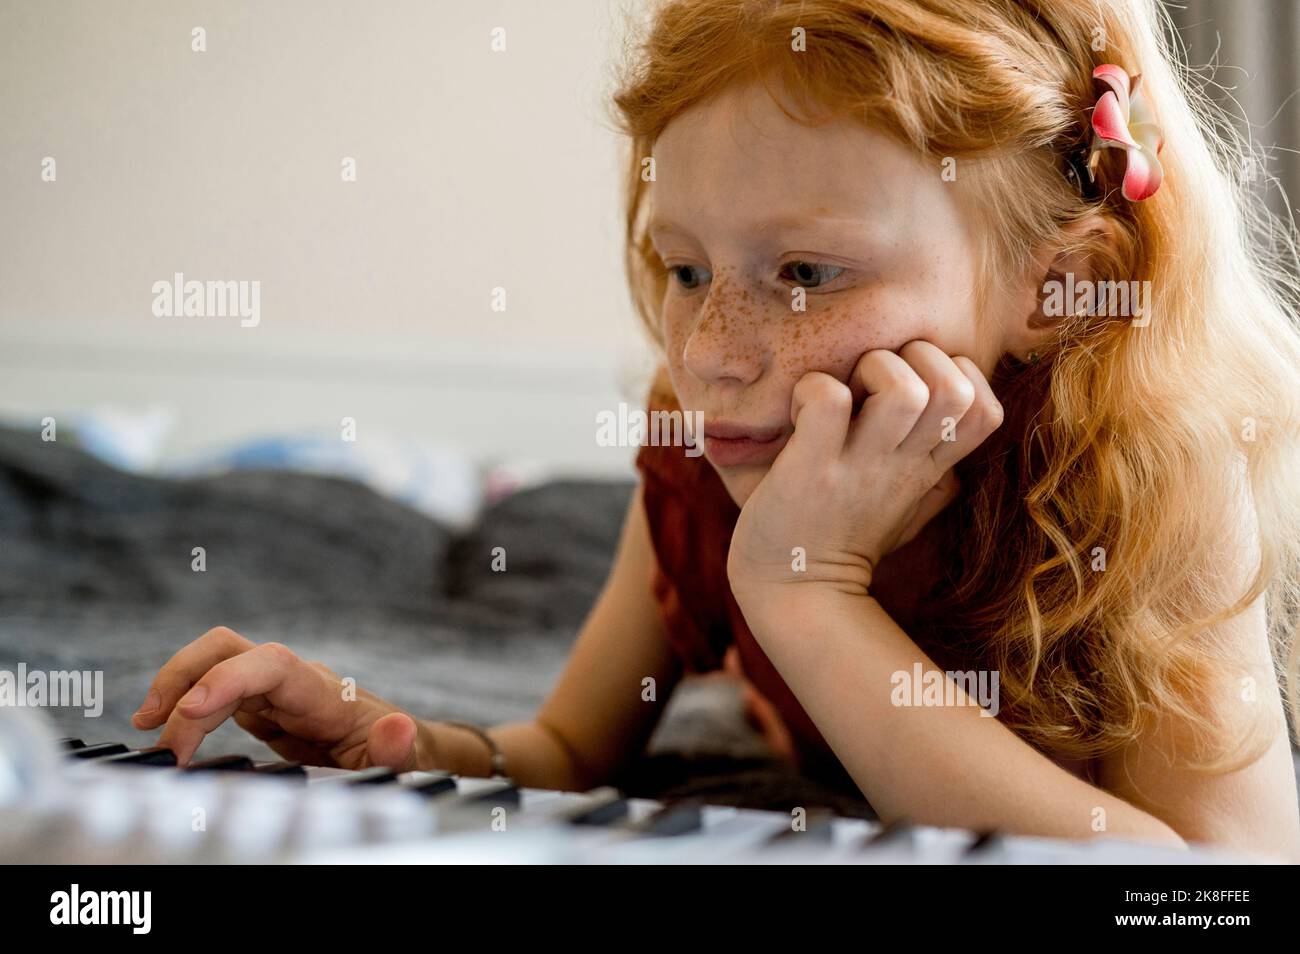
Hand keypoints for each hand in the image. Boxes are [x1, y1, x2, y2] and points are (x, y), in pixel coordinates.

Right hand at [131, 626, 438, 768]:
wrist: (401, 746)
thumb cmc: (401, 752)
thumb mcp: (406, 758)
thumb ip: (397, 747)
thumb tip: (398, 729)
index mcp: (324, 693)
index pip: (270, 666)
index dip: (227, 680)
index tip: (188, 714)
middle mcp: (293, 681)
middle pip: (229, 650)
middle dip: (184, 678)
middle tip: (155, 729)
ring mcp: (273, 690)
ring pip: (214, 665)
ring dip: (175, 690)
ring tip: (149, 733)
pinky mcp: (260, 706)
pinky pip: (213, 693)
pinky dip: (183, 708)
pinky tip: (165, 733)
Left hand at [727, 340, 1002, 610]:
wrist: (791, 593)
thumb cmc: (841, 541)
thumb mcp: (907, 512)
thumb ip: (936, 481)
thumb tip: (962, 456)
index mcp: (926, 469)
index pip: (985, 408)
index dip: (958, 375)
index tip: (915, 386)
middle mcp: (901, 464)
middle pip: (954, 386)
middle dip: (916, 359)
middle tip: (872, 383)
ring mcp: (859, 465)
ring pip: (904, 388)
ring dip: (872, 368)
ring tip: (844, 392)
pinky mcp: (812, 467)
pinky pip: (828, 400)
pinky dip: (811, 389)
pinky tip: (800, 411)